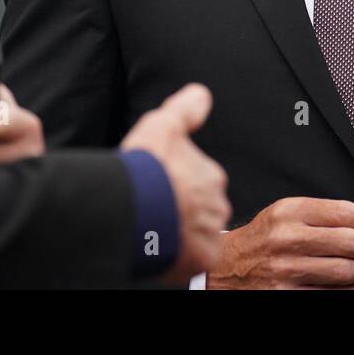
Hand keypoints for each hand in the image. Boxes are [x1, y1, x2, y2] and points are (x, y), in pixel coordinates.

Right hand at [120, 83, 230, 281]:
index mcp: (211, 176)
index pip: (199, 184)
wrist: (136, 208)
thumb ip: (185, 109)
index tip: (159, 191)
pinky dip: (180, 258)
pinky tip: (159, 248)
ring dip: (180, 235)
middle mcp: (217, 204)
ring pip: (197, 235)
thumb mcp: (162, 126)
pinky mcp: (202, 260)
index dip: (177, 188)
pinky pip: (194, 261)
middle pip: (200, 211)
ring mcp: (210, 233)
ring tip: (153, 232)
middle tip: (155, 213)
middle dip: (182, 213)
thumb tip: (202, 93)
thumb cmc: (147, 169)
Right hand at [207, 196, 353, 288]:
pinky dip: (353, 290)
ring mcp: (286, 268)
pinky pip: (331, 293)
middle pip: (348, 241)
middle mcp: (287, 237)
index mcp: (290, 211)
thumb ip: (320, 214)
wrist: (227, 267)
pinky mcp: (286, 294)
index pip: (344, 212)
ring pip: (343, 270)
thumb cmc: (262, 238)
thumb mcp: (285, 213)